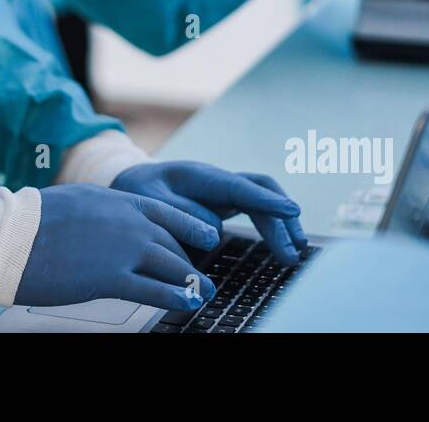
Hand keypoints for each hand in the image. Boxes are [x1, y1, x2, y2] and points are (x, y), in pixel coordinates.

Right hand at [16, 184, 220, 310]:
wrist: (13, 237)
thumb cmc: (34, 220)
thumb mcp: (79, 201)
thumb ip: (105, 211)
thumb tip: (113, 220)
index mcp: (119, 200)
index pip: (168, 212)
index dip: (192, 226)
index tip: (210, 235)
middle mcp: (129, 223)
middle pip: (172, 243)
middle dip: (191, 261)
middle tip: (202, 274)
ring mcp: (123, 251)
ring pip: (171, 266)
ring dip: (192, 281)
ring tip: (204, 291)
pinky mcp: (112, 279)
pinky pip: (155, 290)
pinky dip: (176, 297)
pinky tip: (186, 302)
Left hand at [111, 161, 306, 265]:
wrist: (134, 181)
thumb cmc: (141, 190)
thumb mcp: (151, 200)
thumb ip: (181, 213)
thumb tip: (213, 234)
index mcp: (201, 176)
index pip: (241, 187)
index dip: (267, 200)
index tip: (292, 211)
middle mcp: (219, 179)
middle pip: (259, 193)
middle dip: (279, 220)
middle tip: (292, 251)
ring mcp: (224, 190)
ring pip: (262, 199)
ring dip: (280, 223)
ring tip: (294, 252)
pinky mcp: (225, 201)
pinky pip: (255, 208)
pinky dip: (270, 224)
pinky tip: (281, 241)